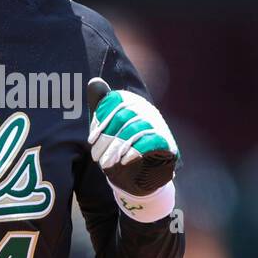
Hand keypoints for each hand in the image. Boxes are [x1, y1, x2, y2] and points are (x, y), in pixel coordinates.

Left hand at [87, 77, 178, 220]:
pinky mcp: (166, 142)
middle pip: (123, 118)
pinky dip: (133, 154)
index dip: (101, 120)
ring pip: (133, 132)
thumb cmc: (121, 149)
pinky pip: (148, 144)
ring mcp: (159, 126)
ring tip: (105, 163)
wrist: (143, 175)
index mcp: (134, 103)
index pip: (116, 102)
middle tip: (95, 156)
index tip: (91, 139)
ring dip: (115, 149)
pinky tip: (123, 163)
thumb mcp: (110, 128)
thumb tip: (94, 82)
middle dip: (106, 139)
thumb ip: (103, 106)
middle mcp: (148, 111)